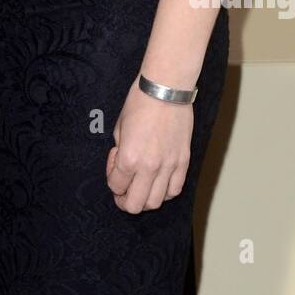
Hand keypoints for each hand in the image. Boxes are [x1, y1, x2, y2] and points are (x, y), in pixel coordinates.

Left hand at [106, 75, 192, 212]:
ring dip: (145, 198)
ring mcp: (169, 166)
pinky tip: (159, 181)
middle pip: (136, 204)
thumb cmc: (139, 103)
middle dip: (125, 200)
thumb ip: (121, 151)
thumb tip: (123, 165)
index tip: (114, 162)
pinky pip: (176, 189)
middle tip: (123, 189)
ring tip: (141, 185)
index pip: (116, 186)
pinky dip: (165, 191)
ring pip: (157, 202)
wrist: (166, 89)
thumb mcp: (119, 127)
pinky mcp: (183, 161)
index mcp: (129, 158)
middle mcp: (150, 167)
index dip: (111, 178)